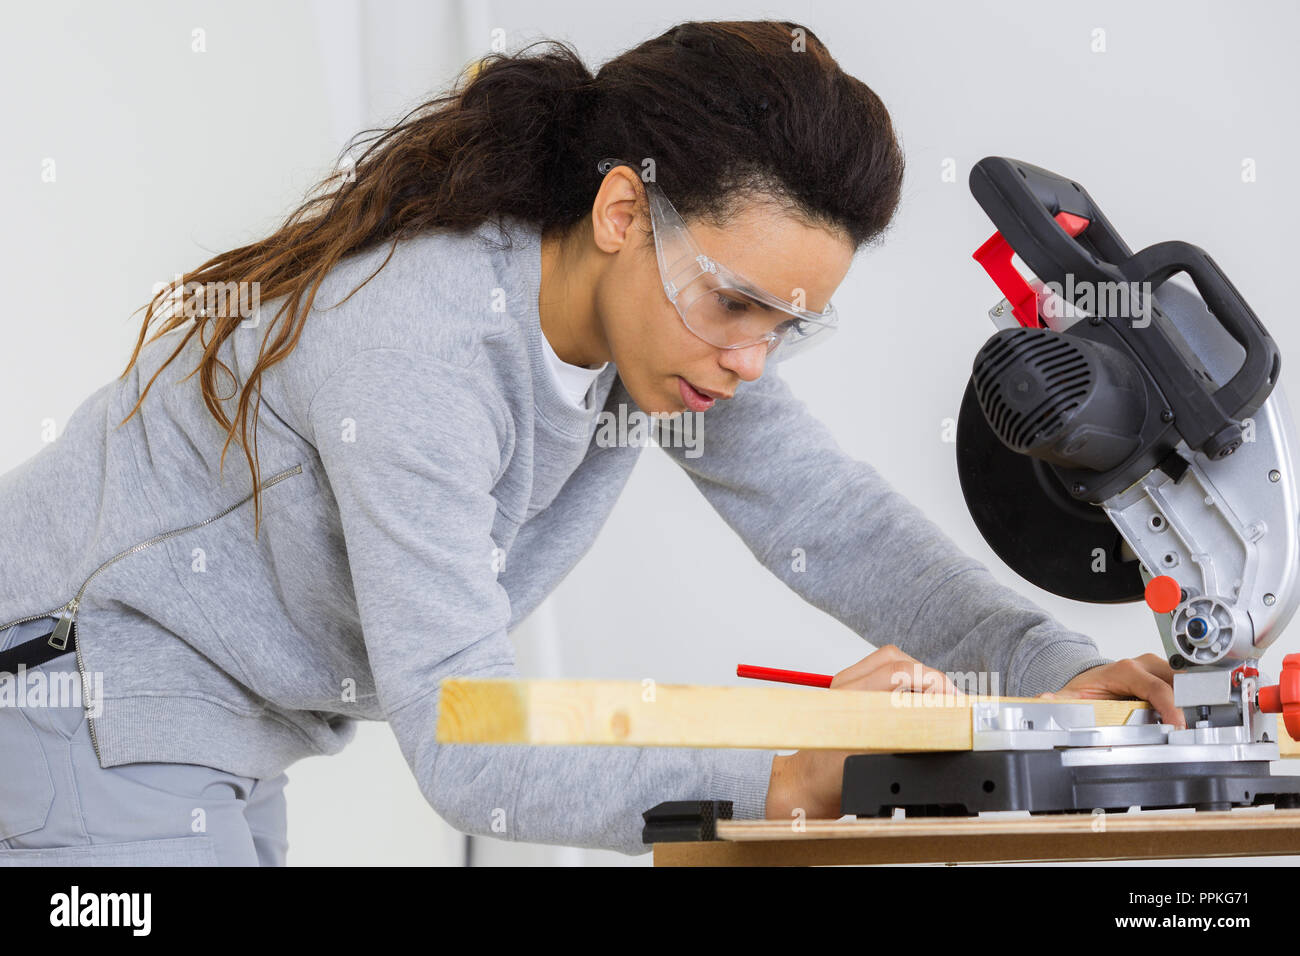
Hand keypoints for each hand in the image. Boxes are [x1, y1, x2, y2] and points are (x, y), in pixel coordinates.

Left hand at [765, 644, 956, 819]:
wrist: (811, 783)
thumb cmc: (833, 777)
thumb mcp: (873, 761)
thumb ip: (906, 735)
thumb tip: (941, 720)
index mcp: (849, 697)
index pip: (898, 671)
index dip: (933, 681)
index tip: (953, 700)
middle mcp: (846, 685)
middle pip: (897, 660)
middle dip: (930, 677)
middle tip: (951, 701)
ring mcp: (847, 684)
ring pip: (892, 661)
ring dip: (919, 677)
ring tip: (938, 700)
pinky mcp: (852, 688)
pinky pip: (885, 671)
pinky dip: (908, 681)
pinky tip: (920, 701)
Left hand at [1039, 653, 1185, 728]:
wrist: (1088, 679)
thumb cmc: (1086, 688)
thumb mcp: (1072, 697)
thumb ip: (1061, 702)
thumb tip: (1046, 701)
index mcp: (1125, 670)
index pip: (1158, 688)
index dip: (1171, 708)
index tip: (1177, 727)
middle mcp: (1144, 665)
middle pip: (1178, 683)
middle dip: (1186, 705)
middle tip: (1187, 730)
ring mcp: (1157, 668)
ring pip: (1185, 683)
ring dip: (1189, 704)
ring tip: (1186, 727)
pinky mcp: (1164, 675)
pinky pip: (1183, 687)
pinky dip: (1186, 702)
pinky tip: (1182, 719)